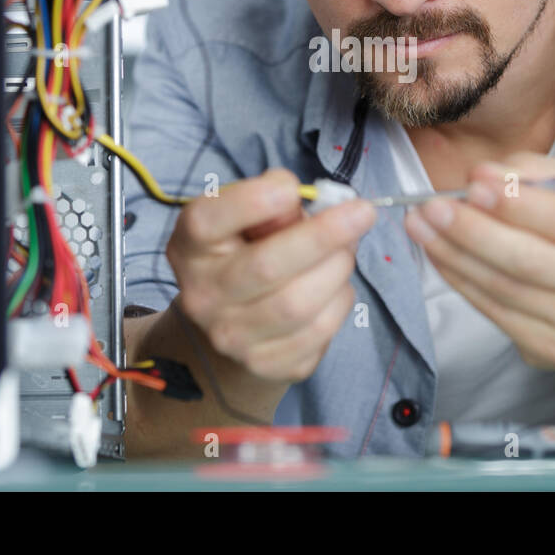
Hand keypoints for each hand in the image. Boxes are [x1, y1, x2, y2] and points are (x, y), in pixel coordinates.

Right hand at [167, 168, 376, 382]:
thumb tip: (320, 205)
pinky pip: (319, 331)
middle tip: (363, 213)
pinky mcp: (266, 364)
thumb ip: (273, 203)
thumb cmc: (246, 253)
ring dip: (337, 269)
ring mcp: (232, 337)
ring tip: (345, 252)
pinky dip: (339, 300)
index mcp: (191, 246)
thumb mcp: (244, 219)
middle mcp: (202, 295)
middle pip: (266, 266)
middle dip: (323, 236)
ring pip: (300, 304)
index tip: (292, 190)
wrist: (229, 327)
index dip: (250, 202)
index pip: (206, 221)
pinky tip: (335, 286)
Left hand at [403, 153, 554, 368]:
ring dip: (453, 253)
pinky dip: (459, 279)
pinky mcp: (553, 350)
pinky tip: (438, 253)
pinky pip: (494, 310)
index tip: (475, 184)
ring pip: (502, 287)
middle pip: (528, 260)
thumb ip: (540, 172)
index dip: (518, 204)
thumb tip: (486, 175)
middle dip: (472, 231)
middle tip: (431, 206)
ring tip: (420, 224)